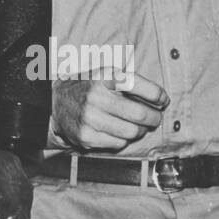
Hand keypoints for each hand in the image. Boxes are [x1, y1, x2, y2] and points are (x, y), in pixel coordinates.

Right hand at [51, 71, 168, 151]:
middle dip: (154, 118)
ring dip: (140, 131)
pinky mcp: (86, 137)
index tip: (163, 101)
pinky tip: (119, 131)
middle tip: (156, 118)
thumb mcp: (106, 74)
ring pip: (131, 132)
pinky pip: (118, 144)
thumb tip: (161, 100)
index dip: (158, 96)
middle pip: (140, 114)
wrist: (55, 102)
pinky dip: (124, 139)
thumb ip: (132, 83)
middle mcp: (96, 96)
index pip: (141, 87)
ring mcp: (90, 118)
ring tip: (138, 126)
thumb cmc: (89, 86)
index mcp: (105, 76)